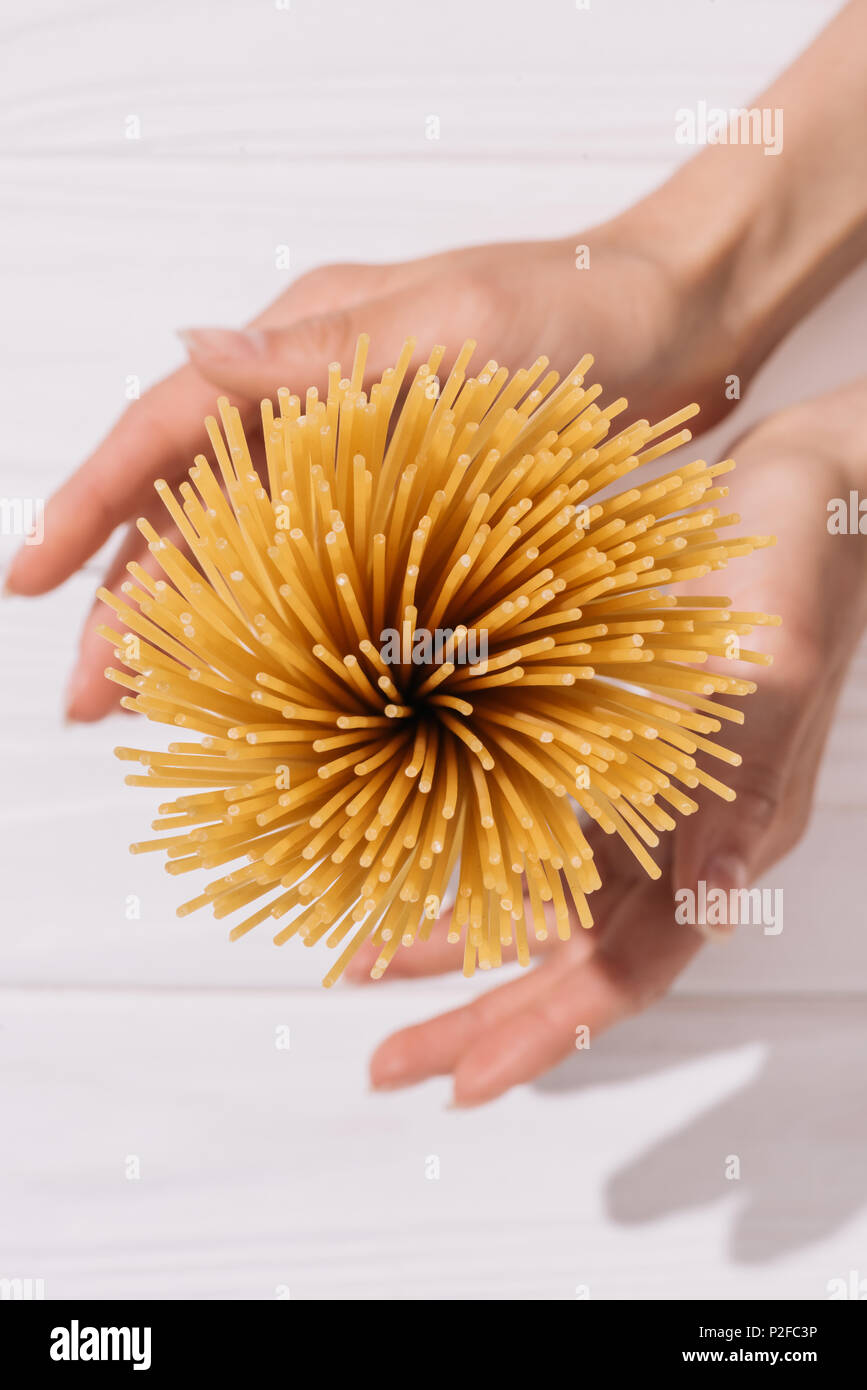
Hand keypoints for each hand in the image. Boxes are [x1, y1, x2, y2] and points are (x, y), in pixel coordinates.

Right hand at [4, 219, 752, 721]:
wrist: (677, 325)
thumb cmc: (575, 308)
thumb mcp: (453, 326)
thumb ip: (326, 357)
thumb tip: (192, 354)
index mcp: (305, 349)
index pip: (168, 428)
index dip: (90, 503)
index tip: (29, 577)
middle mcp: (314, 407)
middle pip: (197, 511)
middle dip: (135, 602)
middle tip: (92, 696)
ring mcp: (360, 461)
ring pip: (252, 554)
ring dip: (204, 628)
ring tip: (154, 709)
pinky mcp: (411, 508)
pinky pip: (323, 575)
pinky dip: (287, 628)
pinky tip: (266, 683)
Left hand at [349, 377, 866, 1106]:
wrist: (802, 497)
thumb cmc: (795, 565)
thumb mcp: (772, 670)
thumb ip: (740, 788)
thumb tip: (710, 900)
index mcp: (721, 844)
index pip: (626, 970)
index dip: (547, 1033)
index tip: (465, 1082)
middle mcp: (677, 846)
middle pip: (571, 969)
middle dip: (481, 1021)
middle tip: (392, 1066)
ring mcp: (641, 812)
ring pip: (540, 917)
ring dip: (461, 958)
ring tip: (375, 987)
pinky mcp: (606, 766)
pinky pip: (528, 844)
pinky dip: (466, 868)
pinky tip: (412, 880)